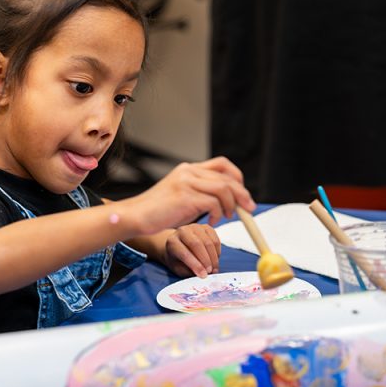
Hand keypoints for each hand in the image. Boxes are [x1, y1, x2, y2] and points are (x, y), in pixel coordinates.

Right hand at [124, 157, 254, 234]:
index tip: (242, 194)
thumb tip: (228, 200)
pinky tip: (211, 222)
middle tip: (248, 209)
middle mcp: (189, 171)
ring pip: (224, 189)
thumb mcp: (183, 197)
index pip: (222, 164)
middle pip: (227, 177)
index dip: (237, 177)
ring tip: (225, 217)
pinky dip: (218, 214)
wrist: (136, 217)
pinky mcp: (186, 196)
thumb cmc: (158, 212)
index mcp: (188, 169)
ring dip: (231, 205)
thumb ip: (201, 193)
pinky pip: (214, 203)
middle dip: (242, 194)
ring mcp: (187, 182)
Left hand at [164, 223, 220, 277]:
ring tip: (214, 269)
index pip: (184, 253)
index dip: (195, 265)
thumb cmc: (178, 260)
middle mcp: (182, 231)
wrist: (178, 246)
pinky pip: (215, 240)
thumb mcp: (179, 268)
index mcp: (172, 242)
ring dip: (213, 258)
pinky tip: (215, 260)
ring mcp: (195, 227)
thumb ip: (189, 271)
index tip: (203, 275)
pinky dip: (217, 252)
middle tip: (210, 272)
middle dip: (206, 260)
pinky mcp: (206, 227)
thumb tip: (204, 274)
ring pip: (208, 242)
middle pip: (197, 244)